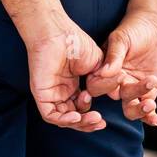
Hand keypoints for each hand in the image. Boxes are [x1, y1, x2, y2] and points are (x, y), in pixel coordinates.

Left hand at [26, 16, 115, 130]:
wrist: (59, 33)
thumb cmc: (75, 42)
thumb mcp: (98, 64)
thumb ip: (105, 80)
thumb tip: (115, 95)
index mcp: (72, 86)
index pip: (81, 109)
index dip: (91, 117)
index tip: (103, 117)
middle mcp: (61, 92)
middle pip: (73, 117)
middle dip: (87, 123)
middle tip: (100, 122)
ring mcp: (50, 93)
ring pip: (63, 119)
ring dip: (79, 123)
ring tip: (93, 118)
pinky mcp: (41, 94)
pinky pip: (50, 115)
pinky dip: (64, 120)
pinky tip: (77, 117)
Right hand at [90, 9, 156, 125]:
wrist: (154, 28)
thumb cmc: (133, 30)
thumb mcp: (121, 39)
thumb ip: (114, 55)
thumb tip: (105, 72)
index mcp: (102, 71)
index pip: (97, 86)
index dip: (106, 85)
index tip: (121, 76)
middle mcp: (115, 84)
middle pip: (115, 98)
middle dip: (130, 95)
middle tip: (144, 84)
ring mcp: (131, 90)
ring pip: (130, 108)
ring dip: (140, 110)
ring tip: (150, 103)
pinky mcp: (147, 93)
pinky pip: (146, 109)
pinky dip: (151, 117)